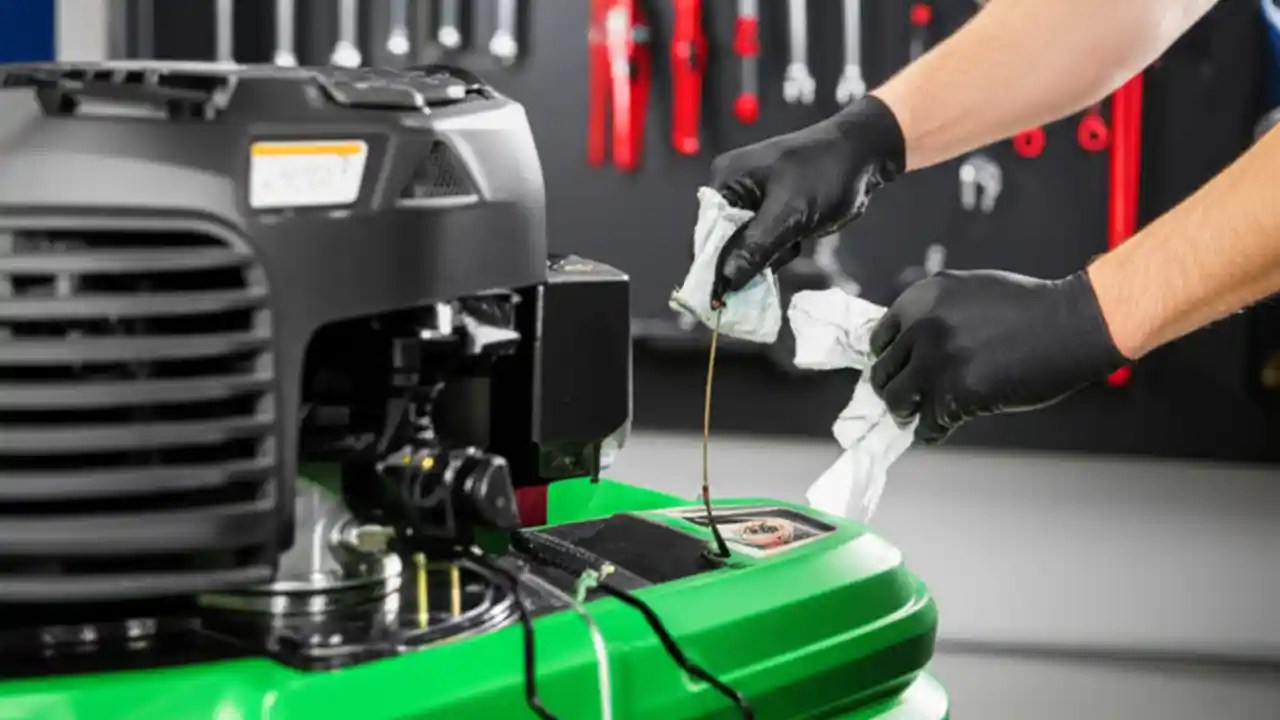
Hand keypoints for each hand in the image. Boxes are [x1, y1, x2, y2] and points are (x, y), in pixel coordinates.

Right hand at [709, 95, 905, 302]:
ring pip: (745, 248)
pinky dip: (777, 252)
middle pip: (722, 242)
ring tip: (791, 244)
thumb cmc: (826, 173)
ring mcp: (753, 203)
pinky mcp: (773, 214)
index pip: (705, 232)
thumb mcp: (790, 212)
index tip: (721, 297)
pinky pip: (763, 244)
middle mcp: (733, 191)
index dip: (711, 265)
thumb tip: (725, 281)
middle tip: (766, 270)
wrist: (865, 156)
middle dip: (743, 261)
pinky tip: (796, 242)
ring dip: (765, 258)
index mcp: (727, 181)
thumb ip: (755, 247)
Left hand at [868, 269, 1127, 442]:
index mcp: (921, 299)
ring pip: (896, 400)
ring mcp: (937, 363)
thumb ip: (933, 313)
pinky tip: (939, 429)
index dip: (888, 358)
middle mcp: (922, 328)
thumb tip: (909, 342)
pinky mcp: (957, 395)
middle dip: (892, 387)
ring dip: (905, 411)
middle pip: (883, 371)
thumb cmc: (1029, 307)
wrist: (1070, 324)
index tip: (895, 369)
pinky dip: (931, 432)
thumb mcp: (968, 292)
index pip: (880, 338)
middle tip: (904, 398)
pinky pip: (927, 425)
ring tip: (916, 414)